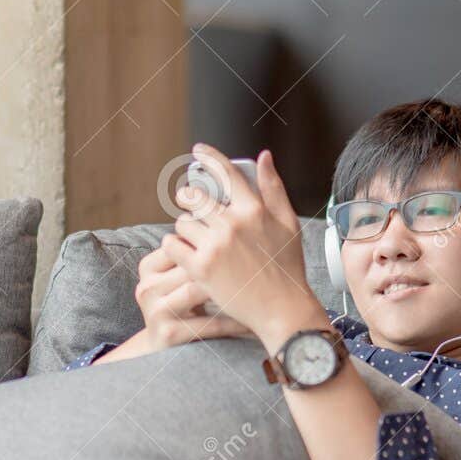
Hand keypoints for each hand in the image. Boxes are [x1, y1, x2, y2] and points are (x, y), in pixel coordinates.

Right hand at [134, 244, 250, 348]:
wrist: (164, 342)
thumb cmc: (183, 302)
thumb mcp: (180, 275)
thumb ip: (193, 248)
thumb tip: (228, 211)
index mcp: (148, 267)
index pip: (181, 244)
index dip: (211, 241)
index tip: (244, 239)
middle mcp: (146, 287)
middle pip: (189, 266)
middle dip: (223, 263)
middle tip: (255, 257)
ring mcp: (154, 311)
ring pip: (196, 290)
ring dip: (230, 288)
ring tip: (255, 283)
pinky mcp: (167, 334)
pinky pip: (207, 323)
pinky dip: (232, 320)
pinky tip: (251, 319)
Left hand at [163, 145, 326, 344]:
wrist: (282, 308)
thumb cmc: (287, 266)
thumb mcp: (288, 223)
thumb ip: (273, 188)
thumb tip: (264, 156)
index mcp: (254, 210)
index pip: (226, 172)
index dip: (209, 157)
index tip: (197, 151)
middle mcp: (233, 224)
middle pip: (195, 196)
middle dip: (189, 198)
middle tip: (191, 206)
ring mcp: (215, 246)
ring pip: (182, 221)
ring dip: (185, 228)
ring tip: (196, 239)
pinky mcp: (200, 268)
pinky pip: (172, 245)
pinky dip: (175, 247)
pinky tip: (185, 253)